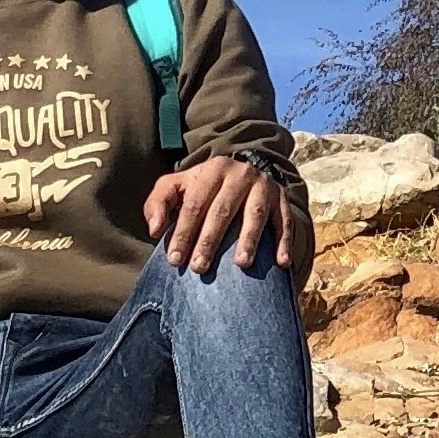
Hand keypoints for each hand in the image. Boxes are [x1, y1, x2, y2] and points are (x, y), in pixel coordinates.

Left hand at [144, 156, 297, 276]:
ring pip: (256, 215)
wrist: (243, 173)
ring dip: (248, 239)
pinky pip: (284, 222)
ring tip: (241, 264)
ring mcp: (264, 186)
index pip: (195, 203)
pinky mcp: (282, 199)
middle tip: (199, 268)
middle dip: (209, 241)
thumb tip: (154, 230)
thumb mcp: (178, 187)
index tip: (175, 260)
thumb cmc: (204, 188)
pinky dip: (284, 242)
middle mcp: (241, 174)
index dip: (183, 232)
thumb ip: (158, 203)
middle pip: (223, 210)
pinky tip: (281, 262)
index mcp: (213, 169)